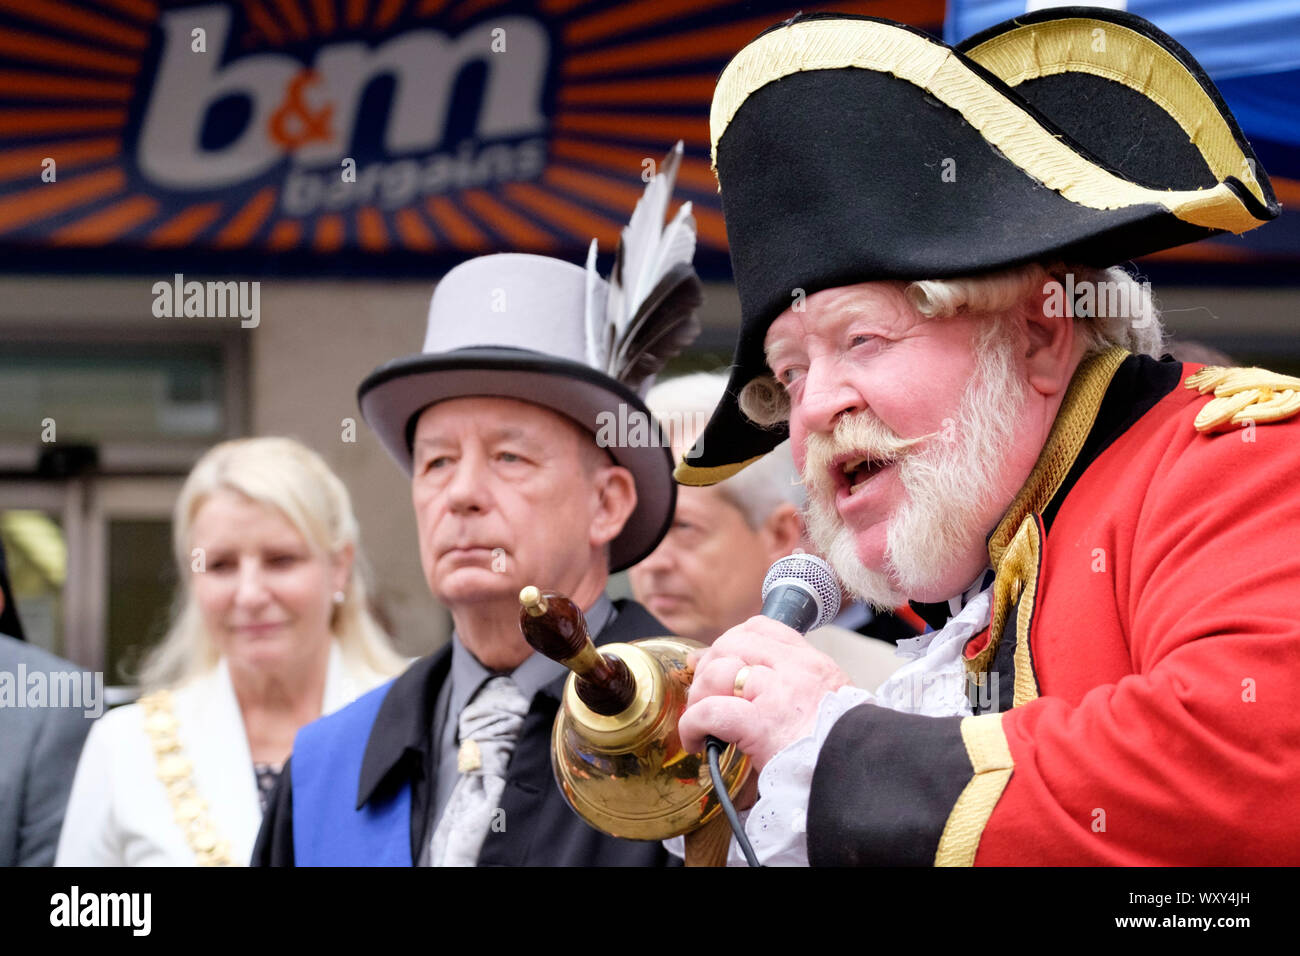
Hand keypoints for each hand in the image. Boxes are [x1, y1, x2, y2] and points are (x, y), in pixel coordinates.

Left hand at [678, 616, 850, 773]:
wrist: (858, 775)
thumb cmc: (838, 749)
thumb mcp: (827, 703)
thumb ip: (791, 687)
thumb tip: (745, 681)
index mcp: (812, 664)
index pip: (760, 628)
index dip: (730, 641)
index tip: (717, 663)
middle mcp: (795, 670)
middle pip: (731, 643)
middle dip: (708, 667)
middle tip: (703, 698)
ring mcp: (778, 694)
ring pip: (717, 672)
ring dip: (698, 696)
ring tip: (700, 722)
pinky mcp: (761, 725)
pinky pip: (710, 711)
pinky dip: (692, 724)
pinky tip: (696, 740)